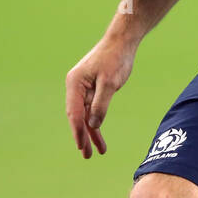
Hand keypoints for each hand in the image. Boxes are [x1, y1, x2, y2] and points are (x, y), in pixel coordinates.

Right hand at [65, 36, 135, 158]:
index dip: (78, 131)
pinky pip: (92, 109)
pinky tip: (100, 135)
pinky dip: (97, 121)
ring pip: (85, 115)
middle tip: (87, 156)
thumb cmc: (115, 58)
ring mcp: (83, 88)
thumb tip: (92, 125)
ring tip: (97, 152)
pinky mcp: (92, 89)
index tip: (81, 146)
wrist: (122, 42)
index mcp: (75, 83)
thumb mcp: (110, 83)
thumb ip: (100, 105)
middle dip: (82, 136)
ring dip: (91, 132)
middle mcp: (75, 86)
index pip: (75, 112)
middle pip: (77, 116)